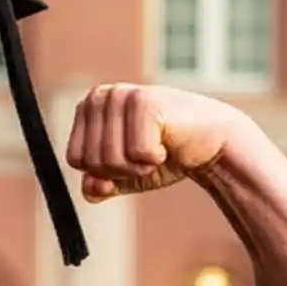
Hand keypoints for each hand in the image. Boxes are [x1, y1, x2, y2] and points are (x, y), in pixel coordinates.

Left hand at [65, 84, 249, 201]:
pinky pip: (137, 153)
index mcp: (87, 109)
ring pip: (110, 159)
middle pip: (91, 161)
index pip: (75, 159)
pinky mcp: (144, 101)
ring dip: (139, 166)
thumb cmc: (165, 155)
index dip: (104, 172)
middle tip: (146, 155)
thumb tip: (90, 190)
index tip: (128, 159)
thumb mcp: (125, 176)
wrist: (211, 143)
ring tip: (158, 148)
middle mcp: (100, 96)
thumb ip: (100, 185)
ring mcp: (120, 95)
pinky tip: (168, 141)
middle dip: (122, 170)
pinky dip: (155, 158)